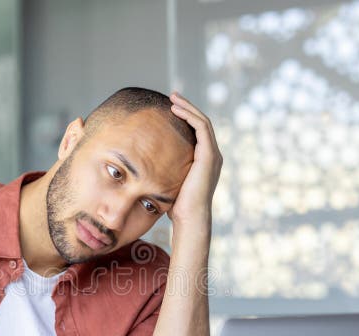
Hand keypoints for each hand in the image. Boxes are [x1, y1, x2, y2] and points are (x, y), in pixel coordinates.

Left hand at [167, 92, 222, 230]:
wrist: (189, 217)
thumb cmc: (176, 205)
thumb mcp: (169, 181)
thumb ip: (166, 169)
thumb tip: (145, 164)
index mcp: (205, 159)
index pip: (198, 131)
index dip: (186, 117)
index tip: (171, 108)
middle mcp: (212, 155)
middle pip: (202, 122)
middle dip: (187, 107)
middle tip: (172, 96)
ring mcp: (213, 154)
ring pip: (203, 121)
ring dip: (188, 108)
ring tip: (173, 98)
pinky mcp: (209, 155)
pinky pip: (202, 128)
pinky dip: (190, 116)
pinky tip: (176, 111)